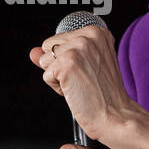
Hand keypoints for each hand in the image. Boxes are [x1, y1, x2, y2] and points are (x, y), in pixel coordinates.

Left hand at [29, 24, 133, 142]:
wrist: (115, 116)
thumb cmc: (103, 95)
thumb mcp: (82, 66)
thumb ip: (56, 54)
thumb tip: (33, 52)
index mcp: (96, 32)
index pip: (58, 40)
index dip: (67, 60)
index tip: (87, 71)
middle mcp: (88, 35)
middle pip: (49, 47)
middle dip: (59, 66)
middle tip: (83, 79)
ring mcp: (78, 47)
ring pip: (45, 61)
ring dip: (58, 77)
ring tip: (80, 84)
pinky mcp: (67, 63)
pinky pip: (46, 76)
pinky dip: (57, 88)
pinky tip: (76, 91)